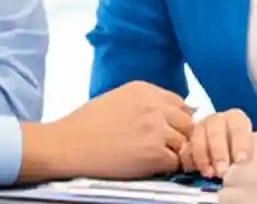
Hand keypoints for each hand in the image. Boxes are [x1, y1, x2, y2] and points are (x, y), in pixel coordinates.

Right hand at [18, 81, 194, 182]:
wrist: (68, 144)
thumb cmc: (86, 123)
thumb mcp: (119, 98)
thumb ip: (145, 102)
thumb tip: (167, 113)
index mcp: (145, 90)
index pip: (180, 103)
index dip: (177, 119)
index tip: (172, 129)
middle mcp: (155, 107)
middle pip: (188, 122)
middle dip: (182, 134)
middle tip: (169, 145)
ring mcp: (157, 130)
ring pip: (185, 142)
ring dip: (176, 151)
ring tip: (159, 157)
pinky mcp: (154, 154)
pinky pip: (175, 161)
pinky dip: (168, 166)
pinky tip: (153, 166)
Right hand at [179, 107, 252, 177]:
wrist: (230, 159)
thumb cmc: (244, 155)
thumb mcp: (256, 148)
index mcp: (237, 120)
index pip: (238, 123)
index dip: (241, 141)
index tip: (243, 160)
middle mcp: (218, 121)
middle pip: (215, 126)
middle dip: (219, 150)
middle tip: (223, 171)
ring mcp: (201, 129)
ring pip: (198, 133)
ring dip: (203, 155)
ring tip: (209, 173)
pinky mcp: (188, 142)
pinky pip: (184, 145)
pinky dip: (187, 156)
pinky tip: (191, 168)